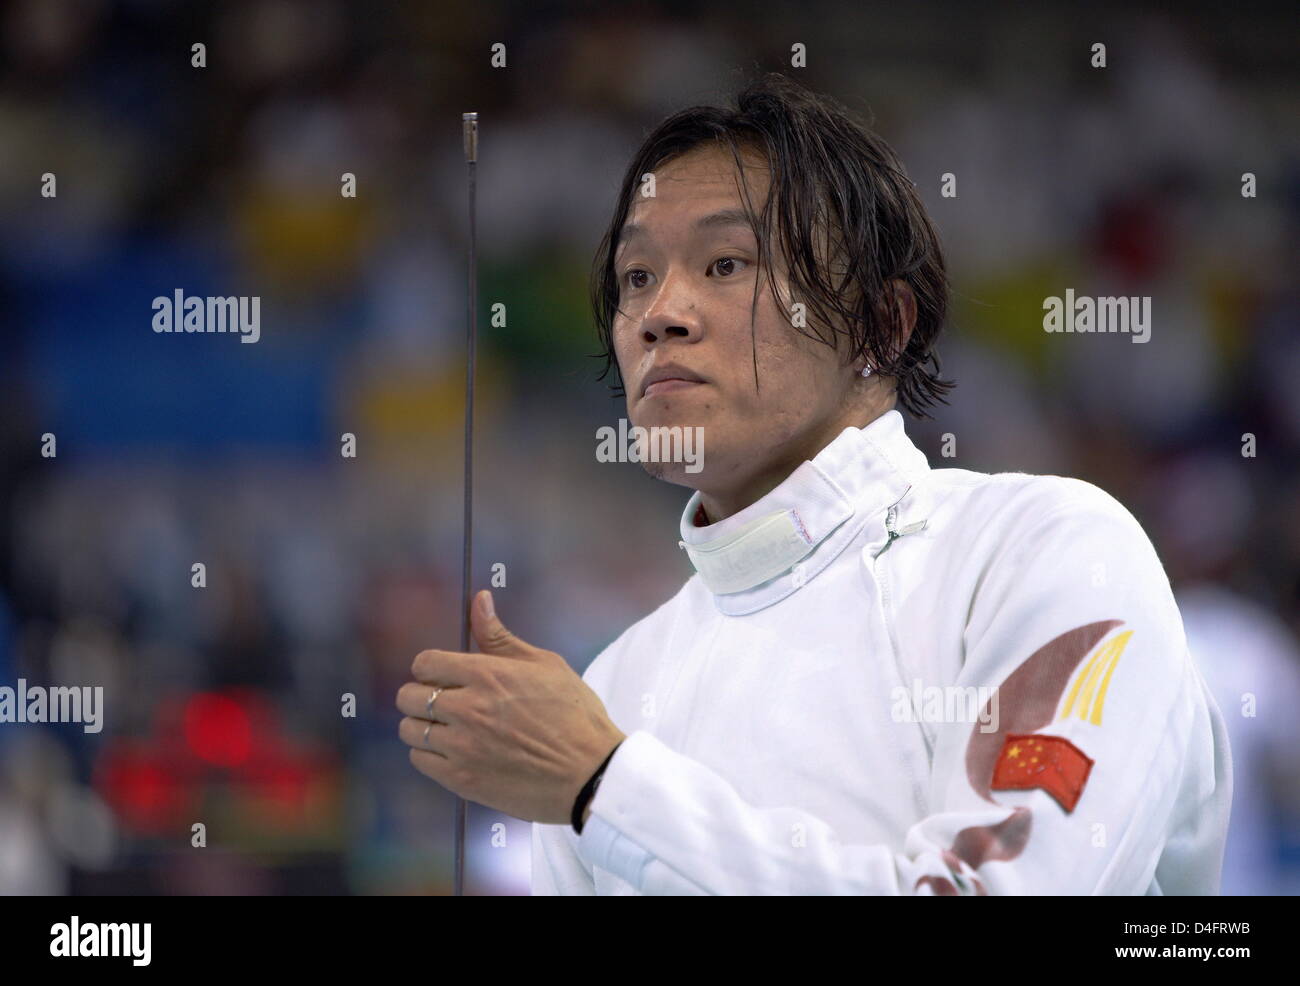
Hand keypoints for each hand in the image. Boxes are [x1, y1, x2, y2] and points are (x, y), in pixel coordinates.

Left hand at [396, 589, 626, 823]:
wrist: (590, 773)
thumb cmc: (575, 715)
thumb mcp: (545, 665)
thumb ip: (501, 637)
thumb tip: (479, 599)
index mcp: (487, 675)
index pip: (425, 663)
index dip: (431, 667)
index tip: (445, 675)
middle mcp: (467, 708)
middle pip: (408, 696)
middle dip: (421, 694)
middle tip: (444, 702)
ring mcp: (462, 747)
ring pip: (409, 730)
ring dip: (423, 725)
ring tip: (447, 728)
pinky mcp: (461, 780)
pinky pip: (420, 760)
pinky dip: (429, 753)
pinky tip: (452, 751)